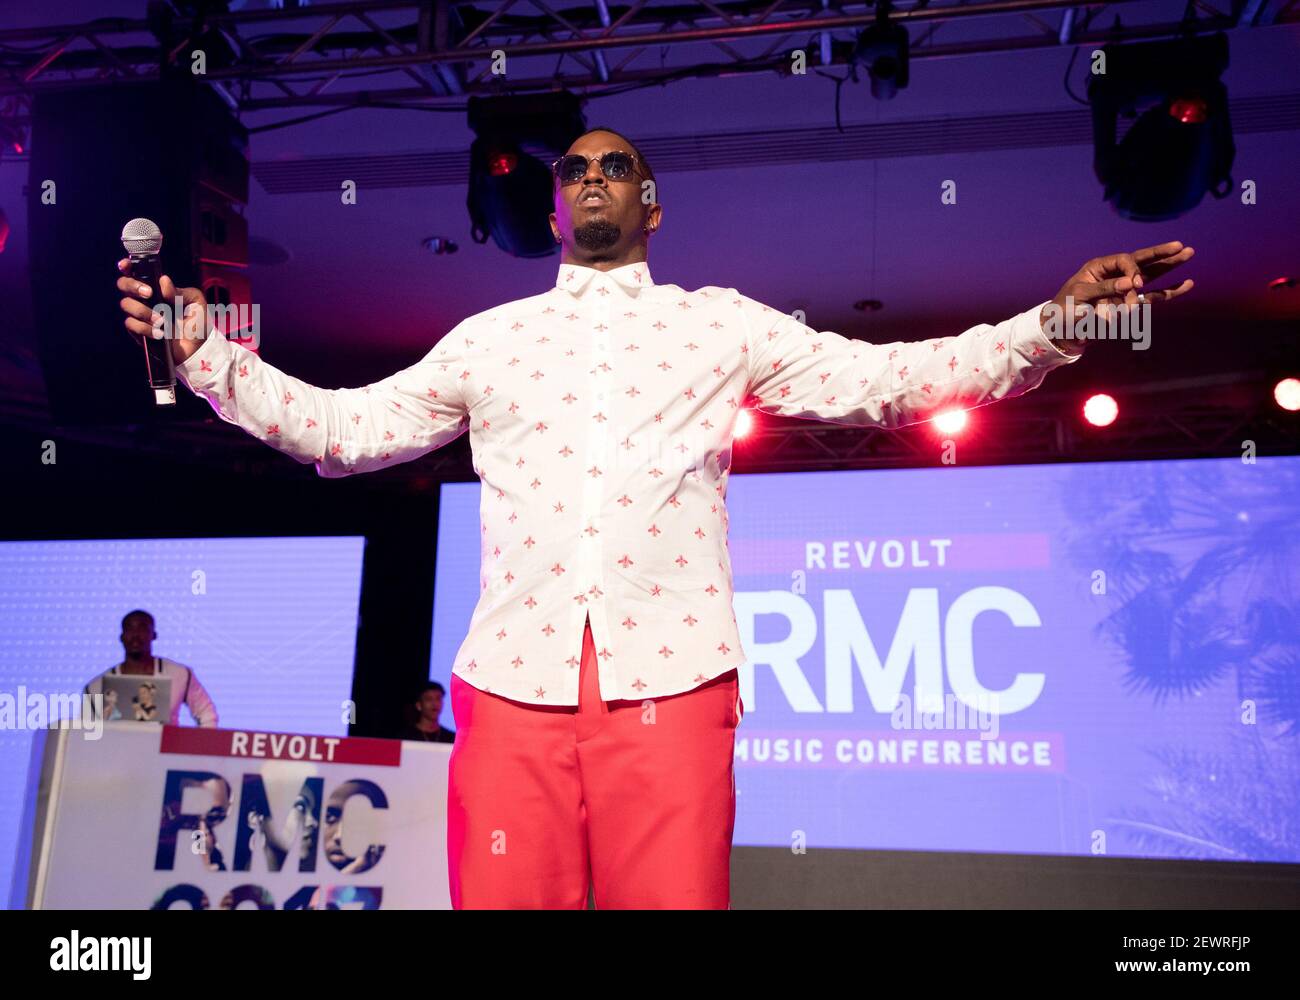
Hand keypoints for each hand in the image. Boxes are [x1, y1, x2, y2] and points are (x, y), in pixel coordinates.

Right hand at [116, 258, 208, 363]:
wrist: (198, 349)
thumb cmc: (197, 323)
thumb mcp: (196, 303)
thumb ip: (180, 291)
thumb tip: (163, 281)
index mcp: (158, 288)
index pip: (136, 272)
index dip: (127, 266)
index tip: (126, 265)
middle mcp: (145, 299)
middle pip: (123, 285)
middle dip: (132, 286)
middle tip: (149, 293)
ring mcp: (140, 315)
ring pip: (126, 304)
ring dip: (143, 311)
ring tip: (162, 319)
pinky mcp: (138, 331)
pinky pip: (131, 324)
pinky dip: (145, 328)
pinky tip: (159, 332)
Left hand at [1040, 241, 1195, 350]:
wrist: (1061, 331)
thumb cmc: (1064, 309)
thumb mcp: (1080, 296)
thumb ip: (1106, 289)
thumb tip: (1132, 284)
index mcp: (1100, 267)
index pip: (1125, 261)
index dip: (1133, 271)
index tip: (1134, 287)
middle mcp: (1114, 274)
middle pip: (1142, 261)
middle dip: (1162, 254)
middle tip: (1182, 246)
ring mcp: (1123, 289)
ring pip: (1151, 275)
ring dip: (1170, 266)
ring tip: (1189, 254)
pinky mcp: (1129, 305)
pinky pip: (1152, 296)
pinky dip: (1169, 292)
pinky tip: (1186, 284)